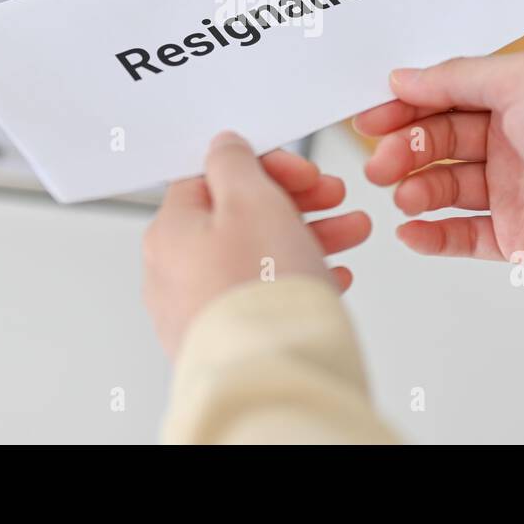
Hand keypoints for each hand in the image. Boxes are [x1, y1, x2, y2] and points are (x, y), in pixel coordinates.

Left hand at [144, 133, 370, 356]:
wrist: (268, 377)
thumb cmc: (258, 290)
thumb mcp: (251, 198)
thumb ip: (236, 163)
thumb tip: (224, 146)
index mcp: (169, 231)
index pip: (212, 177)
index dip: (265, 167)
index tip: (304, 173)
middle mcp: (173, 272)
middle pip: (238, 217)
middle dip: (296, 202)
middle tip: (336, 199)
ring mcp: (197, 310)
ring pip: (256, 256)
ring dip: (307, 236)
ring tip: (354, 234)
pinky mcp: (224, 340)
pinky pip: (261, 295)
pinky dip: (296, 277)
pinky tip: (331, 276)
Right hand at [354, 54, 523, 276]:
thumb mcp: (523, 80)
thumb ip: (457, 77)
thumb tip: (404, 77)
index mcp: (521, 96)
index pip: (448, 96)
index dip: (406, 106)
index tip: (368, 119)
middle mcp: (518, 141)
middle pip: (441, 142)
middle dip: (406, 150)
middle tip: (381, 164)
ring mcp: (517, 192)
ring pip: (447, 189)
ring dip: (417, 190)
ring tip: (405, 196)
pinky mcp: (520, 239)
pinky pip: (463, 236)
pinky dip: (432, 235)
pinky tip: (409, 231)